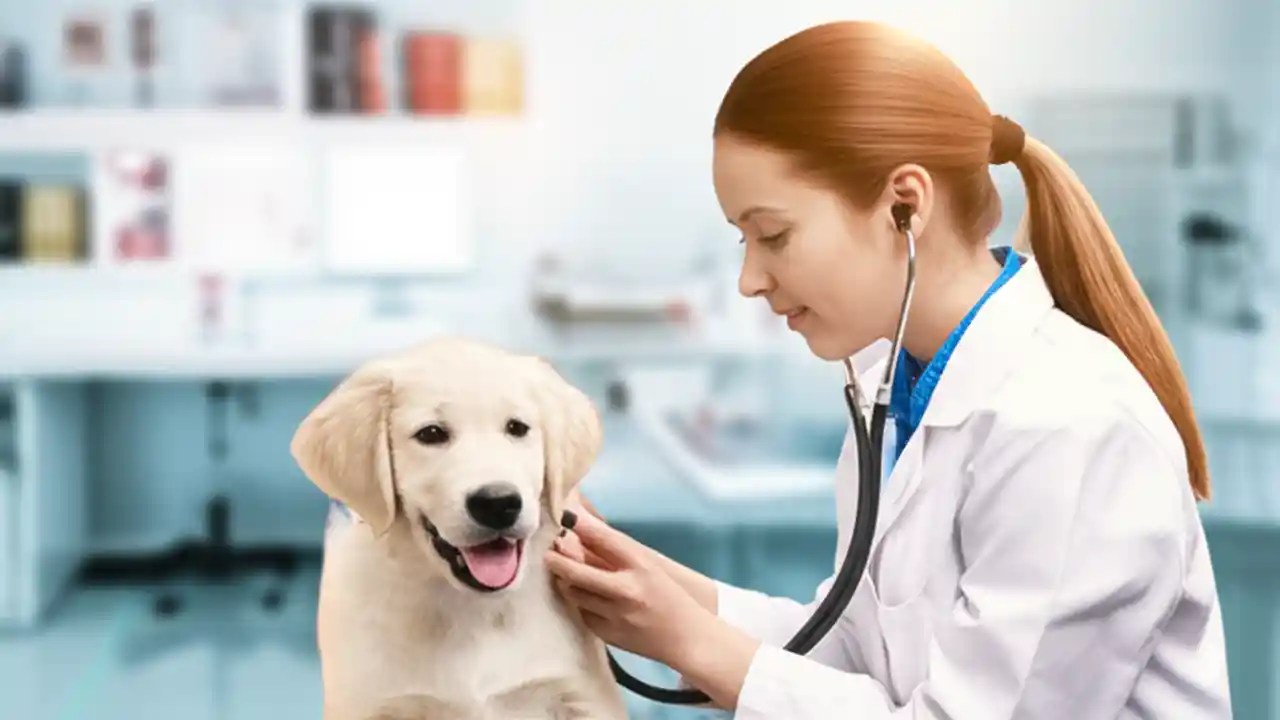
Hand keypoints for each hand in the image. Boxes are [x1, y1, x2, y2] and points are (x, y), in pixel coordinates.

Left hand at [545, 510, 715, 670]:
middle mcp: (627, 590)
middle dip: (558, 560)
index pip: (606, 539)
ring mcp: (616, 615)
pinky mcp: (607, 634)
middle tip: (548, 553)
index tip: (564, 516)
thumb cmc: (667, 595)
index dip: (581, 525)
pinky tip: (583, 596)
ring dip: (566, 581)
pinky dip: (580, 602)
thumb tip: (579, 524)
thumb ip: (615, 550)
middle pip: (580, 571)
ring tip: (563, 572)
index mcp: (642, 566)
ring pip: (575, 593)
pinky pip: (581, 613)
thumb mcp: (648, 566)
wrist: (686, 638)